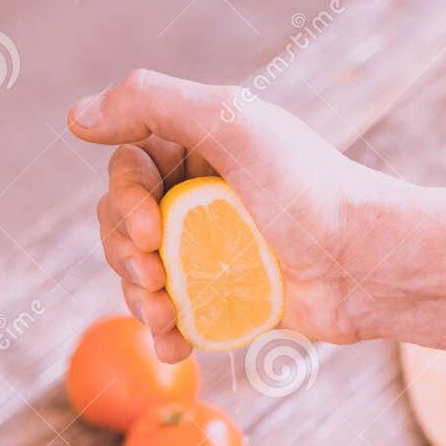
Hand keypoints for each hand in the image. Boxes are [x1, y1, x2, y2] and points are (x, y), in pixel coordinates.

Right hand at [69, 70, 403, 359]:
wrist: (369, 265)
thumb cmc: (308, 190)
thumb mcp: (232, 123)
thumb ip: (150, 102)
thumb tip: (77, 119)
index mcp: (204, 146)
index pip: (129, 166)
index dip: (124, 199)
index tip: (148, 228)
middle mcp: (208, 193)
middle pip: (125, 220)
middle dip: (123, 251)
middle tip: (152, 271)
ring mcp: (219, 247)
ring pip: (143, 270)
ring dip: (138, 294)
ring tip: (164, 315)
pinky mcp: (234, 296)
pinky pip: (178, 312)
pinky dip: (164, 329)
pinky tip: (172, 343)